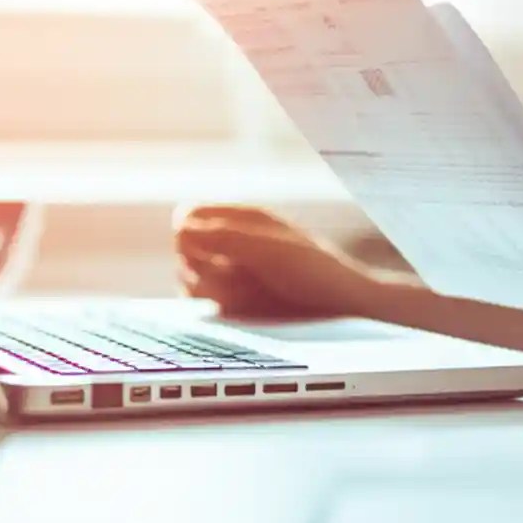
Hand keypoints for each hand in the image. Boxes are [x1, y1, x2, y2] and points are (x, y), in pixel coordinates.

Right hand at [172, 204, 380, 319]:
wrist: (342, 307)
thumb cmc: (313, 270)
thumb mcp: (269, 250)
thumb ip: (225, 237)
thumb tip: (179, 228)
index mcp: (243, 218)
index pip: (188, 215)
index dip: (187, 234)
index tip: (204, 249)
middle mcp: (232, 243)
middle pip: (183, 251)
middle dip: (204, 267)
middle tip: (239, 275)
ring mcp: (232, 272)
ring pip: (190, 280)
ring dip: (214, 289)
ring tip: (249, 292)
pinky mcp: (234, 301)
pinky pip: (205, 303)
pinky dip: (219, 305)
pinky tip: (246, 307)